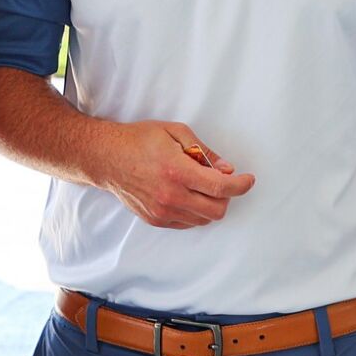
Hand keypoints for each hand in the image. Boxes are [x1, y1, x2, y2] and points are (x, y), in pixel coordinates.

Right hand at [98, 120, 255, 228]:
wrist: (106, 158)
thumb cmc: (140, 140)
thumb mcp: (175, 132)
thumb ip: (204, 151)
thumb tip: (227, 169)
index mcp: (177, 171)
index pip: (220, 187)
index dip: (240, 185)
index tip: (248, 180)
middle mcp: (171, 196)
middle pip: (216, 209)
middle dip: (226, 196)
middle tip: (220, 180)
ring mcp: (162, 211)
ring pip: (203, 219)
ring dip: (210, 204)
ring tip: (198, 184)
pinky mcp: (156, 219)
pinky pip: (188, 223)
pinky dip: (195, 211)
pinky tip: (187, 194)